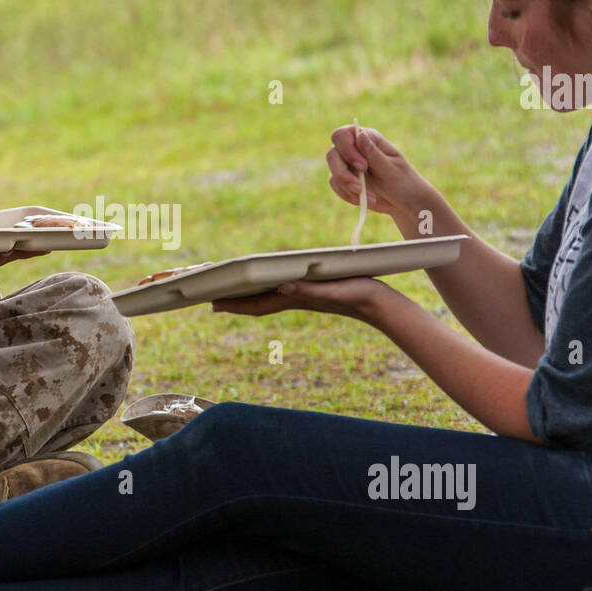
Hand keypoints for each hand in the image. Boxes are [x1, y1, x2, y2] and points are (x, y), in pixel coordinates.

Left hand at [212, 276, 393, 321]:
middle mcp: (296, 298)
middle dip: (233, 299)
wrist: (383, 305)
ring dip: (246, 295)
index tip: (211, 303)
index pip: (258, 304)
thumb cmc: (361, 294)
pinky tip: (262, 285)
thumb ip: (309, 289)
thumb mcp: (334, 289)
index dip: (234, 304)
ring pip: (266, 297)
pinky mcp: (313, 291)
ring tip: (227, 290)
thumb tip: (281, 286)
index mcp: (297, 298)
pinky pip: (280, 292)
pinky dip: (264, 289)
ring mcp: (303, 296)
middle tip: (208, 296)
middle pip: (257, 301)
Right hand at [326, 123, 432, 219]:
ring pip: (333, 172)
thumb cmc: (403, 181)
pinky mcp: (345, 179)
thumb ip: (373, 153)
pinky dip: (348, 194)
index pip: (343, 135)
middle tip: (359, 187)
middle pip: (333, 154)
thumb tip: (360, 134)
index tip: (362, 167)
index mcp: (368, 138)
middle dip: (343, 173)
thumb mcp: (390, 168)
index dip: (347, 149)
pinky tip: (364, 199)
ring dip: (347, 186)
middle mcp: (354, 148)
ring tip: (367, 196)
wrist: (405, 202)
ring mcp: (348, 164)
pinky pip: (336, 185)